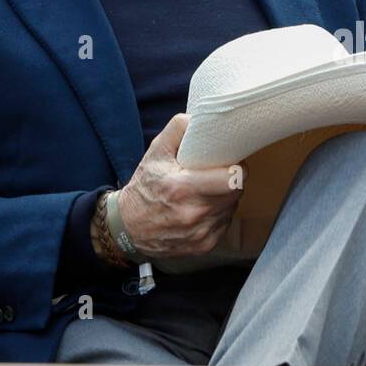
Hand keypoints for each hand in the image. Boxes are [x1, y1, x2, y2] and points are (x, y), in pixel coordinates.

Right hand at [115, 114, 243, 259]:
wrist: (127, 227)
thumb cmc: (145, 186)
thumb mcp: (156, 151)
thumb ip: (179, 129)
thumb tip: (201, 119)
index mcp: (183, 188)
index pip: (233, 179)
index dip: (237, 168)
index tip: (231, 163)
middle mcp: (194, 214)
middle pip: (236, 193)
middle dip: (231, 182)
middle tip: (219, 175)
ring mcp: (200, 233)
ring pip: (231, 208)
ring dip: (225, 199)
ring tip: (208, 192)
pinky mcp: (204, 246)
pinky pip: (224, 224)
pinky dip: (218, 215)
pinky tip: (202, 209)